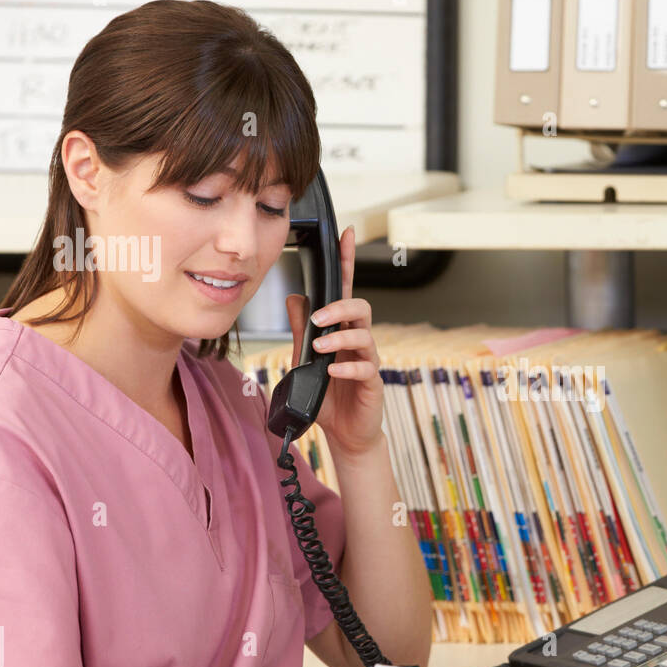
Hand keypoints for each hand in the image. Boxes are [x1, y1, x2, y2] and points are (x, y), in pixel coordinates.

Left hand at [284, 225, 385, 457]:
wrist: (344, 432)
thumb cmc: (327, 394)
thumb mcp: (303, 360)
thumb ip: (300, 330)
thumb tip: (294, 298)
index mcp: (341, 330)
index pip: (345, 289)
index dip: (347, 261)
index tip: (346, 234)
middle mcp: (357, 340)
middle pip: (360, 307)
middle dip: (340, 306)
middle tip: (318, 318)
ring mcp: (367, 360)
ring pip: (364, 335)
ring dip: (339, 337)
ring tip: (319, 347)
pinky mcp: (372, 382)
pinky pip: (364, 368)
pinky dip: (346, 368)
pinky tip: (332, 372)